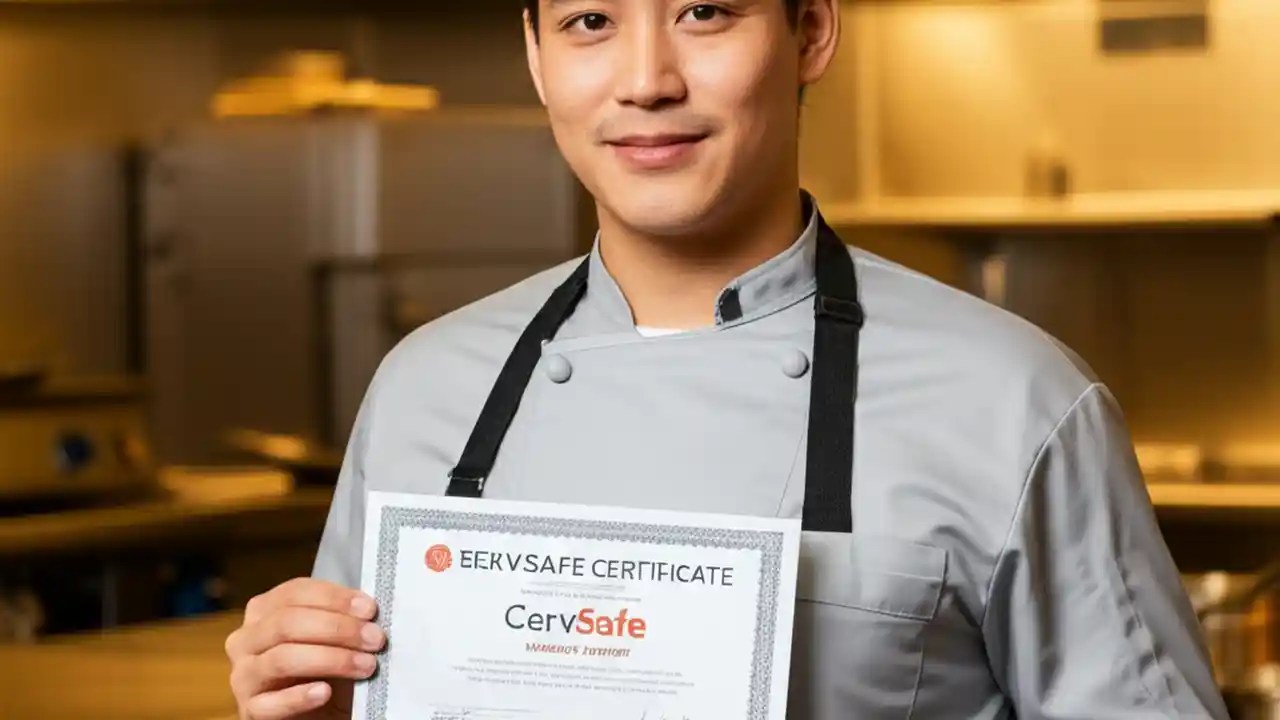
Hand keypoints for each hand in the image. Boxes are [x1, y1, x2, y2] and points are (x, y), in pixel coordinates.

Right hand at [226, 578, 385, 719]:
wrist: (315, 713)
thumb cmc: (323, 669)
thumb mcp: (330, 638)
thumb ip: (341, 619)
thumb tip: (367, 609)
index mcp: (262, 612)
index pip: (294, 593)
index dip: (333, 598)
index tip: (369, 610)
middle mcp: (245, 640)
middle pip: (287, 623)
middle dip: (337, 628)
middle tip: (375, 639)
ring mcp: (243, 676)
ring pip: (282, 659)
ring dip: (330, 660)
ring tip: (365, 666)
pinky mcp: (250, 711)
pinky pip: (271, 704)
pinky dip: (300, 697)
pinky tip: (325, 692)